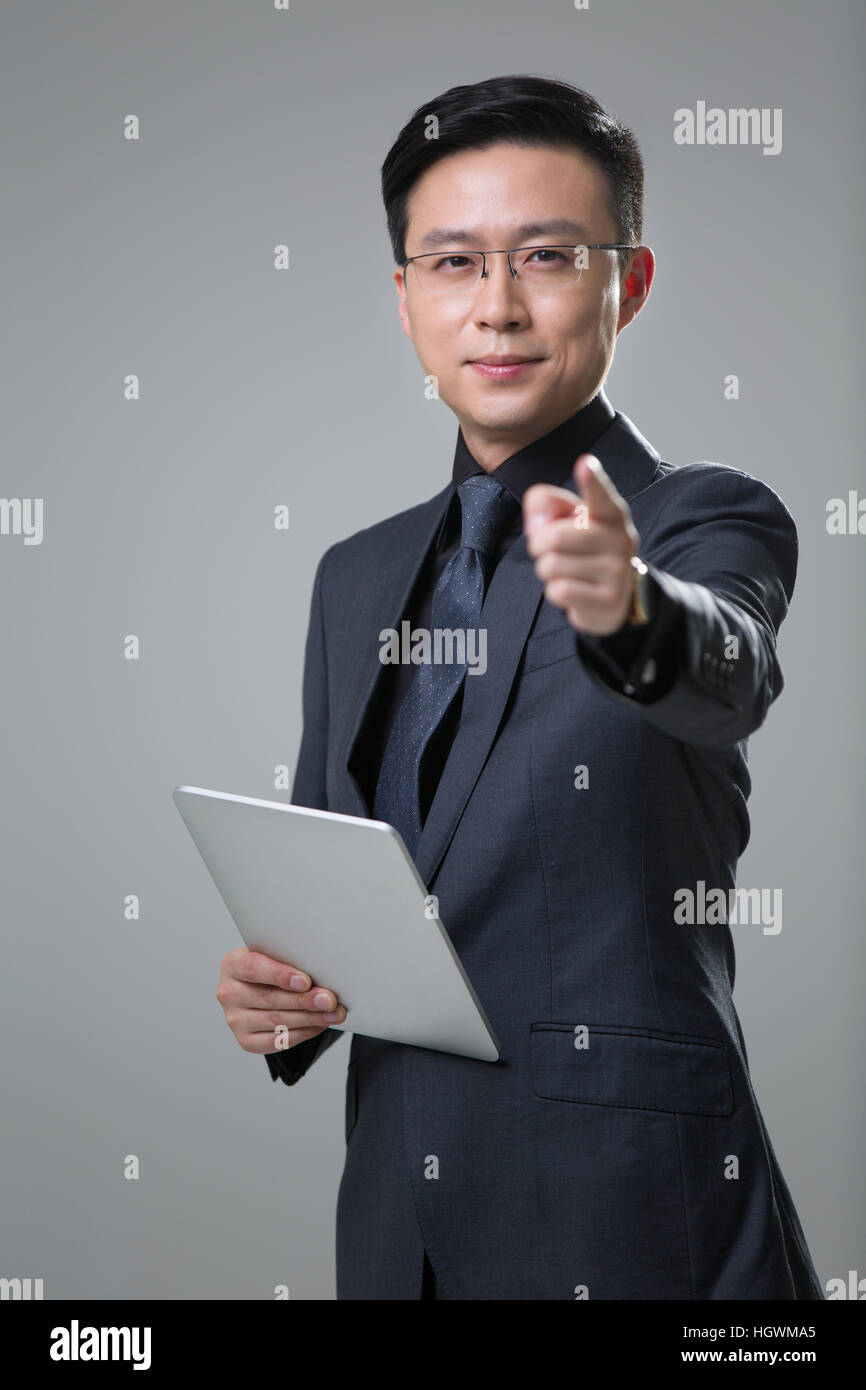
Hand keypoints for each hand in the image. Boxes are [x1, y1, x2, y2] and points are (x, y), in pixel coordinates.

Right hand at [216, 947, 345, 1054]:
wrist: (261, 986)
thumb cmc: (273, 965)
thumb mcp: (276, 953)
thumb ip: (290, 958)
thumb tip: (322, 967)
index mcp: (233, 964)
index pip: (252, 968)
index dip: (280, 975)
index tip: (306, 980)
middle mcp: (229, 993)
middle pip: (269, 998)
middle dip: (304, 1000)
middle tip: (330, 1000)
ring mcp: (235, 1019)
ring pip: (276, 1021)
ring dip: (309, 1018)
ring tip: (333, 1014)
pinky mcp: (245, 1040)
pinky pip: (277, 1041)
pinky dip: (303, 1033)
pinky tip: (319, 1024)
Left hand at [523, 453, 640, 635]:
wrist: (614, 598)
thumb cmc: (583, 549)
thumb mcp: (568, 520)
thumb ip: (547, 504)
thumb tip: (536, 520)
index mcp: (612, 513)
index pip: (600, 495)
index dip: (592, 480)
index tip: (585, 463)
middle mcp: (621, 538)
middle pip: (555, 537)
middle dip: (539, 545)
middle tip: (548, 549)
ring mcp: (618, 570)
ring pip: (552, 565)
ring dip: (546, 570)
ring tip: (564, 570)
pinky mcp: (609, 599)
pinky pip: (559, 591)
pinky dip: (555, 592)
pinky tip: (573, 589)